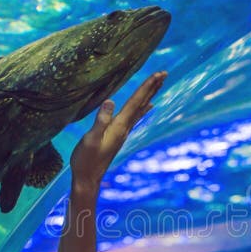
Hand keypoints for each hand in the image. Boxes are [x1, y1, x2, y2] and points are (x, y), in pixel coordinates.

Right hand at [70, 71, 166, 193]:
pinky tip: (148, 106)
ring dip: (149, 95)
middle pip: (141, 103)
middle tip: (164, 73)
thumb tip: (110, 101)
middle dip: (152, 87)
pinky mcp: (118, 135)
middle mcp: (125, 128)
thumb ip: (101, 121)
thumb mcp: (90, 139)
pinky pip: (135, 117)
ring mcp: (123, 132)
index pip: (135, 102)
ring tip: (159, 84)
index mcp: (119, 126)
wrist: (87, 178)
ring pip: (140, 109)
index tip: (158, 74)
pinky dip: (142, 108)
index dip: (146, 87)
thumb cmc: (86, 160)